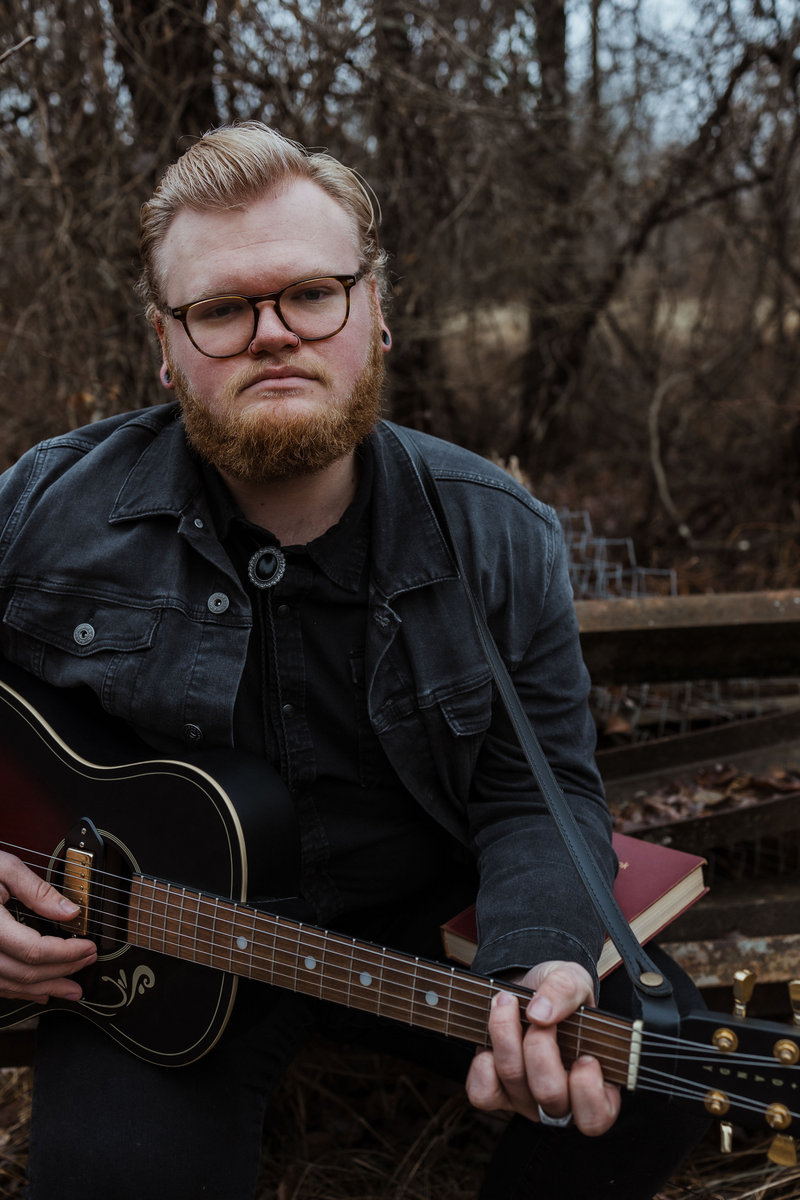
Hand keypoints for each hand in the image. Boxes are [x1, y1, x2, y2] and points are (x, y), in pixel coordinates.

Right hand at [0, 850, 96, 1003]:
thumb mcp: (3, 867)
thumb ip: (37, 890)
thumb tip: (70, 911)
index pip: (34, 950)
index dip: (66, 953)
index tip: (88, 947)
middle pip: (26, 972)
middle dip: (63, 970)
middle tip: (88, 960)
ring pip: (11, 985)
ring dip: (45, 988)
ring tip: (72, 988)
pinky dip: (21, 990)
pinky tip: (40, 991)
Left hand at [465, 960, 620, 1135]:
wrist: (526, 989)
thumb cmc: (559, 993)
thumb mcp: (574, 979)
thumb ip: (566, 990)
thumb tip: (541, 1013)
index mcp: (594, 1086)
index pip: (595, 1118)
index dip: (588, 1090)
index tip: (586, 1057)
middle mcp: (560, 1102)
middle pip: (549, 1093)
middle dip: (540, 1045)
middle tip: (537, 1014)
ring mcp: (526, 1100)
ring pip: (514, 1081)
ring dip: (506, 1034)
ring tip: (506, 1001)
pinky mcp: (495, 1093)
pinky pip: (483, 1092)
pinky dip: (482, 1064)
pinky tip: (489, 1041)